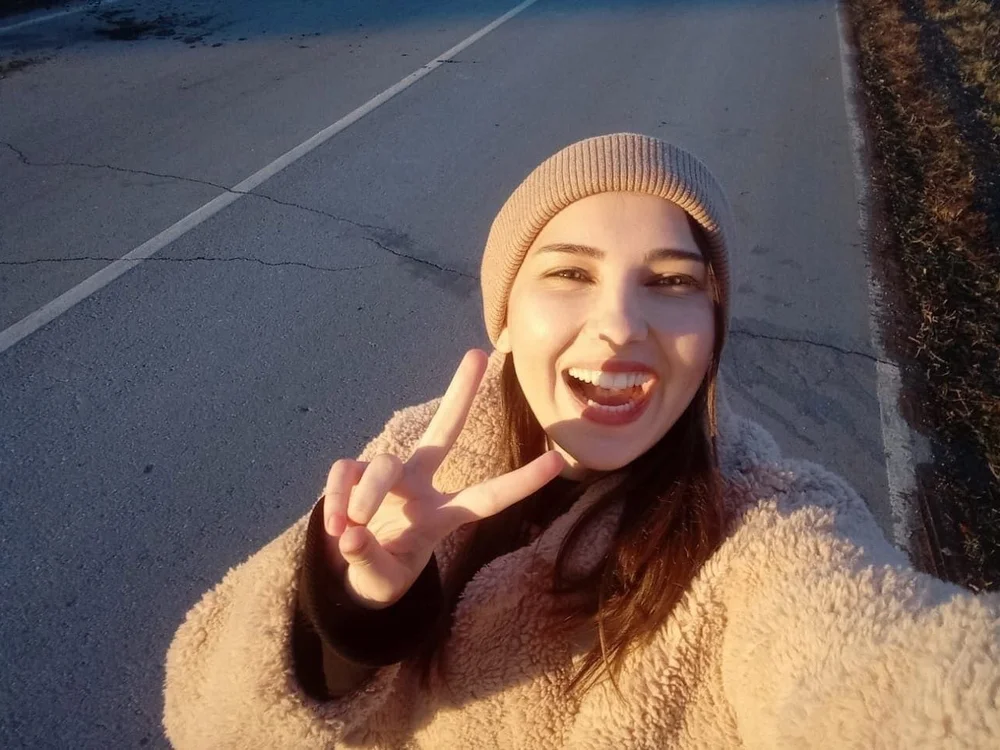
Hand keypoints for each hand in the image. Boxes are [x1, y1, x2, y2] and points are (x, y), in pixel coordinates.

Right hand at [322, 349, 565, 608]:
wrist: (347, 575)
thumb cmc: (379, 576)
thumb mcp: (379, 582)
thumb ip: (368, 561)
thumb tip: (353, 534)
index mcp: (442, 517)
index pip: (487, 498)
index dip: (521, 483)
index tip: (559, 462)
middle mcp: (420, 488)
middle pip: (444, 432)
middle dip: (460, 393)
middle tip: (478, 354)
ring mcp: (388, 477)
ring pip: (383, 465)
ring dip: (366, 497)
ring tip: (351, 527)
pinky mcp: (352, 473)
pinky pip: (345, 473)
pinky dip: (337, 497)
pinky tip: (335, 524)